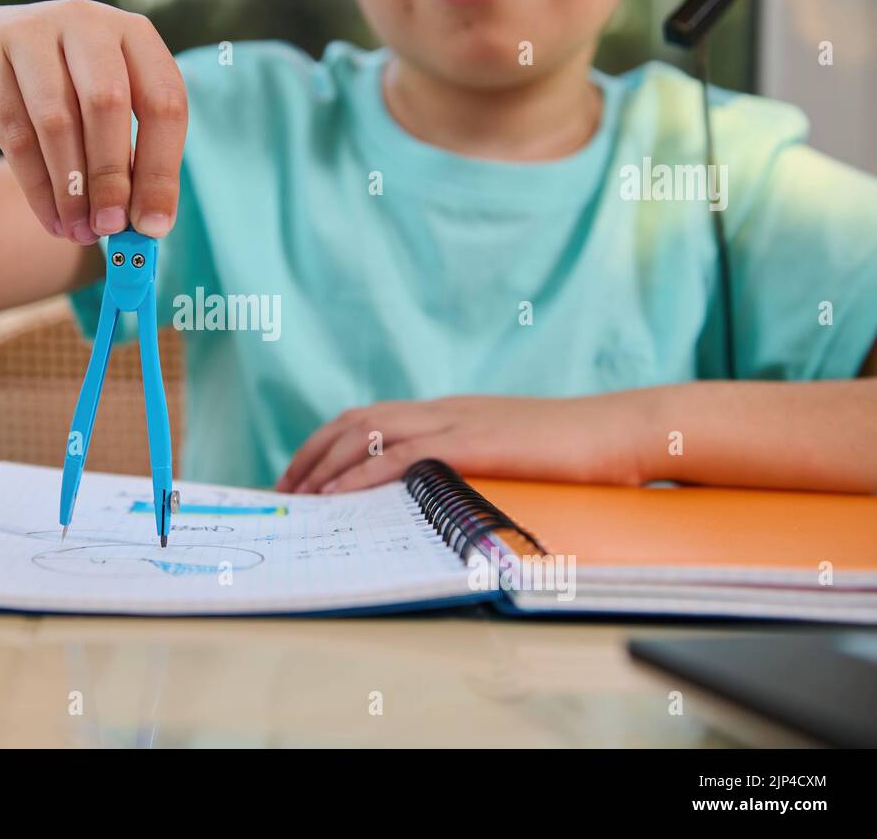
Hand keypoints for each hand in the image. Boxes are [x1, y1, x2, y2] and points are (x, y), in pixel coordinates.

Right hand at [0, 0, 186, 243]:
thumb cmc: (64, 92)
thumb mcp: (105, 108)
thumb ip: (132, 159)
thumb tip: (148, 226)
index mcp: (134, 35)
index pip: (164, 100)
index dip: (162, 168)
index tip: (154, 224)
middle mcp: (86, 23)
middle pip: (108, 104)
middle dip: (112, 177)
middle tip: (111, 229)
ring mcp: (31, 33)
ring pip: (57, 121)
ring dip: (71, 189)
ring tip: (80, 232)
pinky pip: (16, 135)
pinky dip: (38, 188)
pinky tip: (53, 220)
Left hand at [276, 394, 651, 493]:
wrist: (622, 433)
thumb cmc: (574, 452)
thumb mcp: (509, 455)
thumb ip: (470, 465)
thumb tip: (437, 494)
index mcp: (448, 412)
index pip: (370, 419)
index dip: (328, 444)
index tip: (303, 475)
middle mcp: (443, 409)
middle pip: (355, 421)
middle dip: (311, 453)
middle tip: (283, 489)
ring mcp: (456, 422)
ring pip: (368, 432)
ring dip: (324, 464)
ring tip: (297, 495)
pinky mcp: (472, 443)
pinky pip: (402, 456)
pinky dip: (361, 474)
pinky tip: (338, 493)